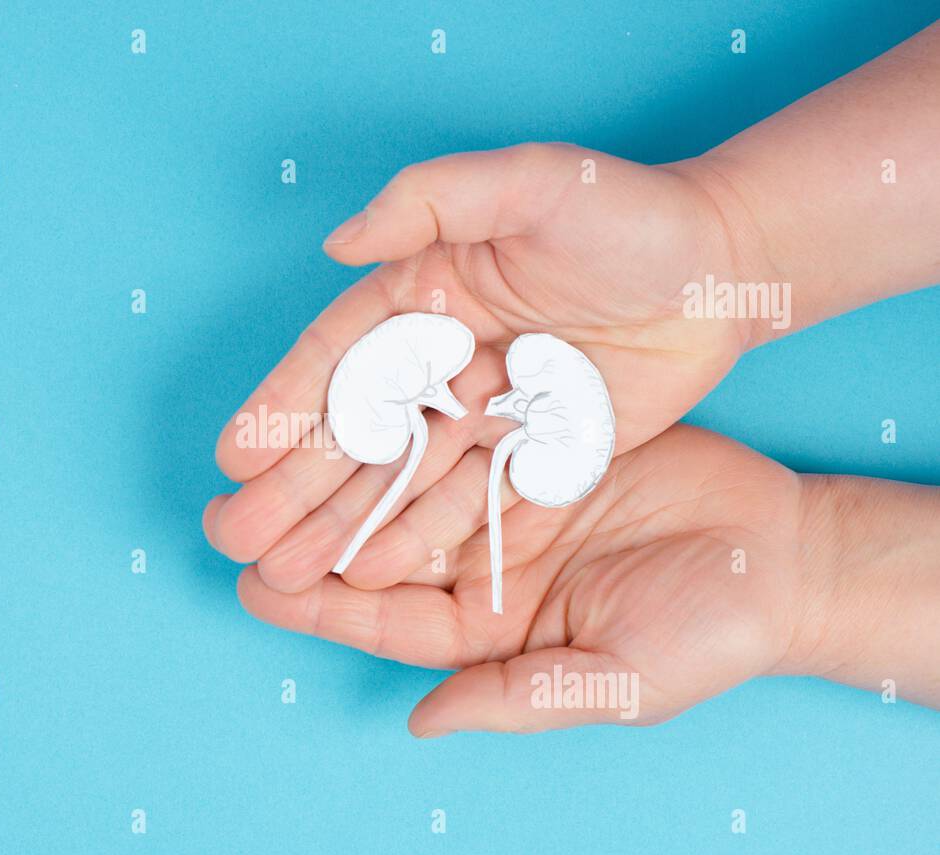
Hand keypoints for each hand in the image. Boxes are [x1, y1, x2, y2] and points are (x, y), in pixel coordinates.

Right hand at [207, 143, 770, 595]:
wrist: (721, 267)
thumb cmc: (624, 214)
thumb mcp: (529, 182)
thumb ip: (430, 201)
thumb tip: (338, 244)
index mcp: (425, 293)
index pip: (339, 358)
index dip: (281, 406)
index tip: (233, 456)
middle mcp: (442, 360)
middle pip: (355, 431)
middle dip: (293, 483)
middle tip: (234, 531)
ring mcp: (483, 412)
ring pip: (400, 477)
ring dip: (342, 523)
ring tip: (284, 568)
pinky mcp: (530, 452)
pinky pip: (466, 503)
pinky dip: (419, 536)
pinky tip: (371, 571)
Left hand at [224, 425, 805, 733]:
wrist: (783, 558)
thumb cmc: (707, 633)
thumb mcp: (611, 679)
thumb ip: (515, 699)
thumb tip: (420, 722)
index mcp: (489, 630)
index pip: (385, 620)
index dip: (318, 608)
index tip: (252, 587)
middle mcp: (483, 565)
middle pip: (375, 550)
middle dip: (303, 535)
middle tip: (227, 515)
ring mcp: (503, 502)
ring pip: (403, 484)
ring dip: (339, 470)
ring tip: (269, 453)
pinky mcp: (531, 446)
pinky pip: (457, 432)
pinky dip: (410, 417)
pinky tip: (358, 398)